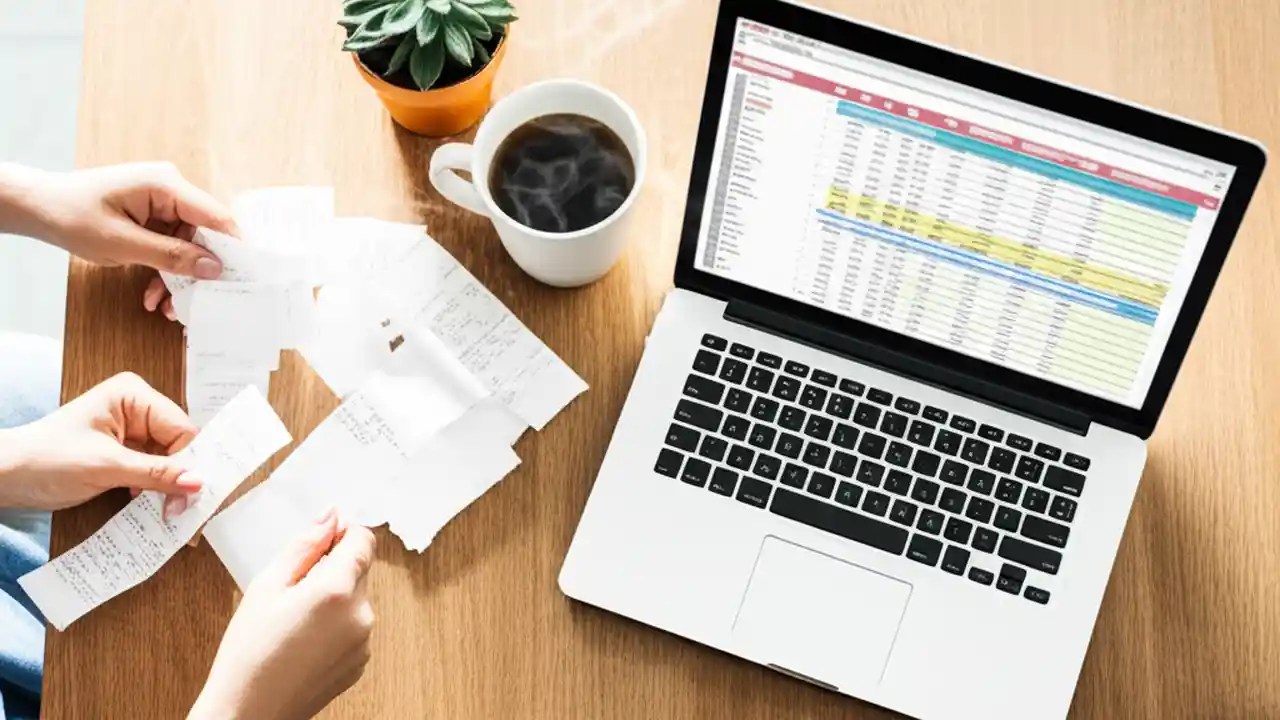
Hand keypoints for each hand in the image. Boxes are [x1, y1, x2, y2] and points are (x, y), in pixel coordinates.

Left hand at [0, 161, 237, 320]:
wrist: (39, 208)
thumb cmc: (73, 216)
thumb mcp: (123, 244)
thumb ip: (172, 256)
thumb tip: (214, 268)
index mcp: (166, 185)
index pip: (216, 217)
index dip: (232, 248)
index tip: (240, 279)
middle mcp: (170, 189)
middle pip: (203, 235)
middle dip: (196, 271)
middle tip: (192, 304)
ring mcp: (162, 202)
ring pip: (187, 246)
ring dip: (177, 277)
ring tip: (164, 306)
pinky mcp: (153, 215)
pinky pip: (171, 246)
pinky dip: (164, 270)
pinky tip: (153, 293)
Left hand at [0, 372, 202, 513]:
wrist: (6, 477)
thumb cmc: (45, 459)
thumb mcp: (107, 466)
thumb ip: (157, 474)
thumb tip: (197, 482)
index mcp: (133, 395)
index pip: (180, 428)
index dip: (189, 461)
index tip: (193, 494)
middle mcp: (135, 407)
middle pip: (178, 443)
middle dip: (180, 475)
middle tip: (182, 508)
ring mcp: (130, 429)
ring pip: (168, 458)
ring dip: (168, 484)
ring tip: (167, 509)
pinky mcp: (124, 450)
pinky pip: (152, 467)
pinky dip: (154, 487)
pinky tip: (151, 502)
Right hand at [190, 510, 375, 719]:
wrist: (247, 714)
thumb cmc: (248, 653)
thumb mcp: (267, 585)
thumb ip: (305, 545)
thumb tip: (331, 516)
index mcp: (337, 591)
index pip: (364, 540)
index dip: (342, 534)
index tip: (320, 540)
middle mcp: (360, 615)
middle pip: (361, 569)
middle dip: (333, 568)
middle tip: (292, 588)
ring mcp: (363, 641)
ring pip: (357, 598)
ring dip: (335, 597)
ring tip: (293, 620)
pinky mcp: (361, 662)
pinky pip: (354, 626)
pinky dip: (336, 624)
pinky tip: (303, 640)